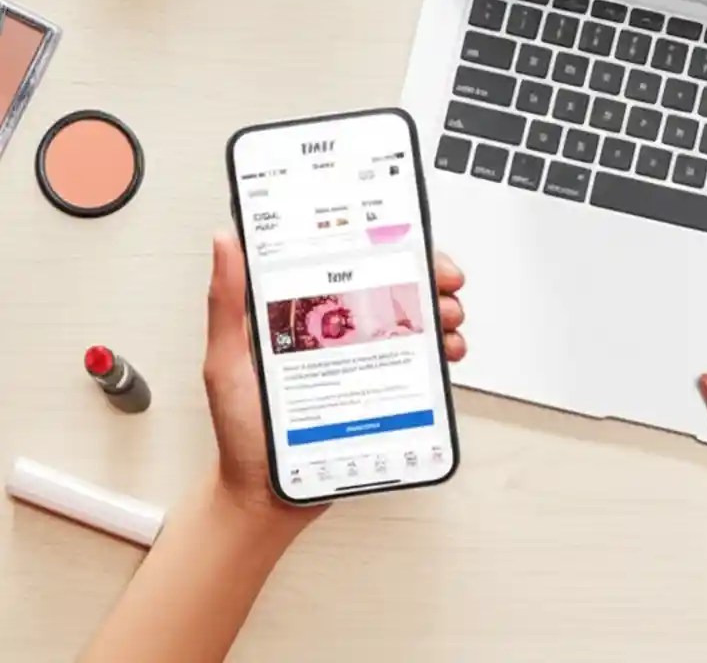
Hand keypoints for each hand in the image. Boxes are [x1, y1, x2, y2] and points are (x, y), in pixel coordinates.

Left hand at [202, 233, 467, 523]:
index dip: (387, 246)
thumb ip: (226, 304)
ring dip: (444, 314)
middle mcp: (340, 335)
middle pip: (395, 289)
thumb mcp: (225, 362)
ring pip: (418, 325)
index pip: (350, 266)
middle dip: (430, 277)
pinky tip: (446, 355)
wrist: (268, 497)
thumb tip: (226, 243)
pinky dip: (443, 355)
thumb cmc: (241, 433)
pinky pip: (423, 368)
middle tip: (443, 284)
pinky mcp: (386, 395)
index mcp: (305, 316)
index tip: (411, 242)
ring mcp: (366, 365)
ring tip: (448, 321)